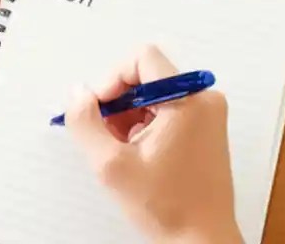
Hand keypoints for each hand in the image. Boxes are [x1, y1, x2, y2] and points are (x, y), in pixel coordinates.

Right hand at [67, 45, 240, 243]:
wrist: (201, 242)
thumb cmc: (167, 208)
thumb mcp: (111, 165)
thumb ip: (85, 122)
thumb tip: (77, 93)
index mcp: (189, 102)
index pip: (141, 59)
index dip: (112, 80)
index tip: (101, 111)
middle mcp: (205, 100)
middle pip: (145, 76)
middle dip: (118, 103)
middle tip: (107, 137)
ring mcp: (208, 115)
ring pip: (152, 94)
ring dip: (129, 116)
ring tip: (122, 152)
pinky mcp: (205, 129)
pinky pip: (166, 109)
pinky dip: (144, 125)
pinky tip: (136, 155)